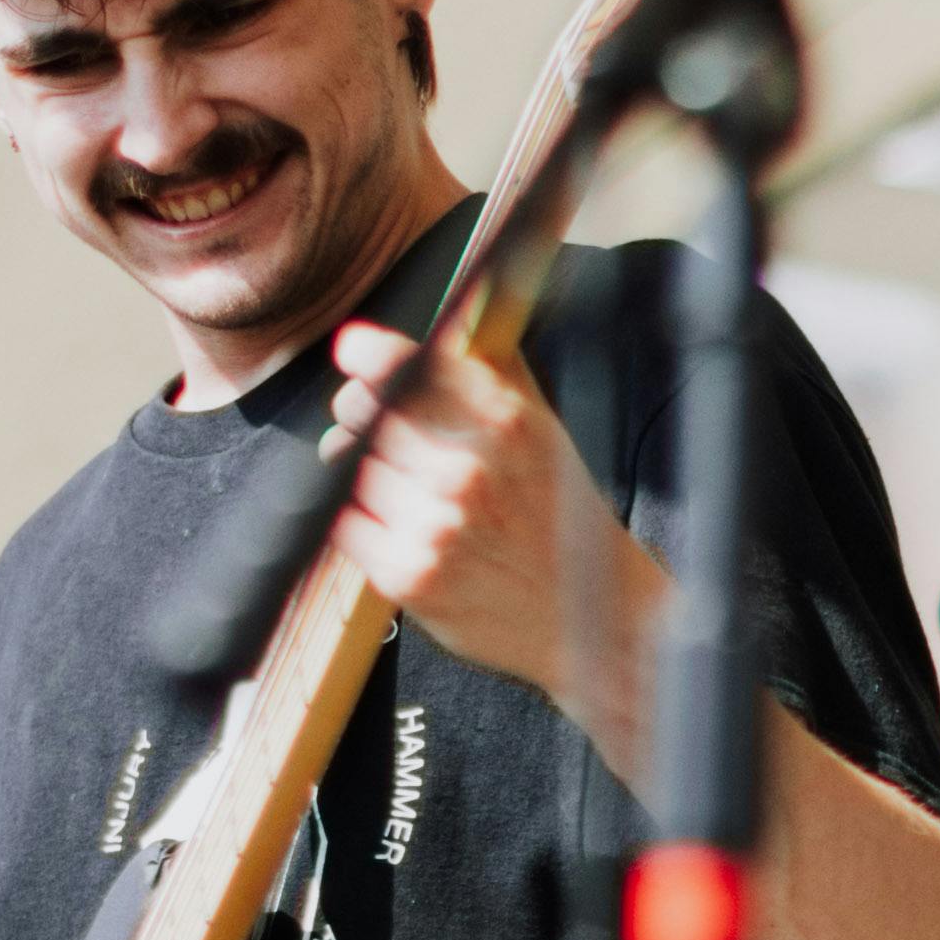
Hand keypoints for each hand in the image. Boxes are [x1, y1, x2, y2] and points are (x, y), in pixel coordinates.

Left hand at [328, 318, 637, 745]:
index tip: (354, 349)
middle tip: (369, 422)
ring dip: (358, 469)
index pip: (410, 367)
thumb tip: (451, 317)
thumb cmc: (561, 518)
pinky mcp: (407, 575)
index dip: (371, 353)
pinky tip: (390, 522)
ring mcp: (434, 525)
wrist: (594, 622)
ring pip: (350, 469)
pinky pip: (345, 524)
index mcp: (503, 422)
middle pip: (365, 413)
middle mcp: (466, 469)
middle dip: (359, 412)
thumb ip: (494, 371)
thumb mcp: (543, 430)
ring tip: (391, 481)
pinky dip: (356, 518)